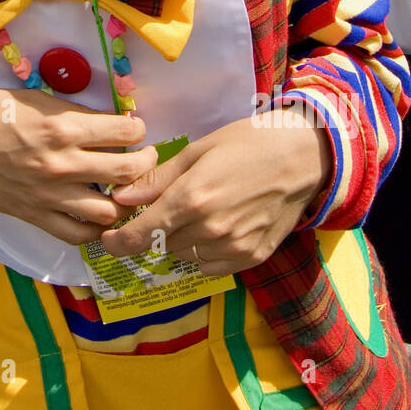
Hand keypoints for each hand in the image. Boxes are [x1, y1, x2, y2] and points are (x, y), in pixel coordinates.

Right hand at [0, 89, 159, 244]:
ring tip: (124, 189)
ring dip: (125, 199)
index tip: (135, 129)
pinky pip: (78, 234)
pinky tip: (99, 214)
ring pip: (110, 210)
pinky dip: (96, 228)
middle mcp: (61, 164)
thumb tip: (105, 121)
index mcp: (61, 128)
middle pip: (128, 172)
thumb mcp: (32, 98)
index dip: (138, 129)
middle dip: (146, 162)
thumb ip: (70, 112)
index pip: (124, 132)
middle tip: (143, 157)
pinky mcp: (34, 217)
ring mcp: (49, 196)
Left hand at [100, 112, 332, 273]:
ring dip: (182, 239)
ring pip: (186, 255)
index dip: (118, 242)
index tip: (108, 239)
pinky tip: (219, 226)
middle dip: (157, 228)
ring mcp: (233, 248)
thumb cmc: (247, 144)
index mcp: (191, 199)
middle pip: (162, 244)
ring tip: (201, 210)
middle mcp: (210, 229)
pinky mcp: (251, 258)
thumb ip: (157, 180)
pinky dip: (206, 251)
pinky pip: (211, 265)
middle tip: (170, 205)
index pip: (140, 235)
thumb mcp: (197, 152)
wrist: (302, 157)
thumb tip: (121, 196)